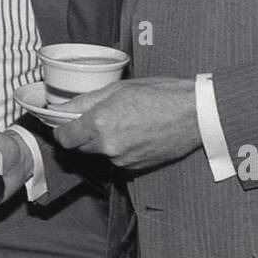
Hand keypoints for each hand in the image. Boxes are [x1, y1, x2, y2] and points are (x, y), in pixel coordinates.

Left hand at [52, 77, 200, 170]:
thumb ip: (86, 101)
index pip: (65, 138)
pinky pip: (118, 160)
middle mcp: (108, 147)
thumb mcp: (118, 88)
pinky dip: (120, 149)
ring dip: (103, 142)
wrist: (195, 115)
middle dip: (82, 135)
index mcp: (100, 124)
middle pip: (80, 148)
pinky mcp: (136, 168)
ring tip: (123, 122)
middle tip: (96, 118)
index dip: (61, 130)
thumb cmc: (160, 95)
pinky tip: (135, 133)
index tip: (64, 124)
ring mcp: (122, 160)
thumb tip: (62, 109)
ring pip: (100, 154)